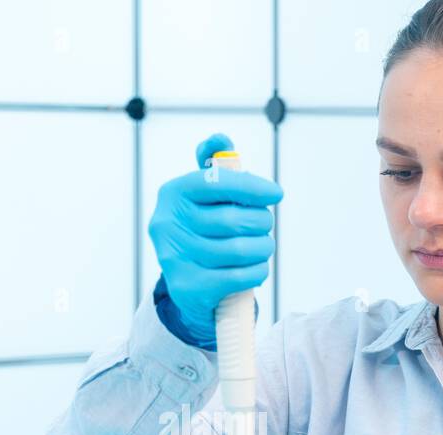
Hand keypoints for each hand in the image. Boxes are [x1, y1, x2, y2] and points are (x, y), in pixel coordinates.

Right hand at [147, 132, 283, 343]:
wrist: (189, 284)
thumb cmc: (204, 230)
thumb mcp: (206, 197)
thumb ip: (215, 166)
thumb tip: (220, 139)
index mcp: (173, 193)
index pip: (215, 182)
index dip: (251, 187)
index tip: (276, 194)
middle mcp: (167, 224)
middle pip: (231, 219)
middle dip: (260, 222)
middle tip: (265, 226)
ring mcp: (175, 258)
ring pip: (238, 249)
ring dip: (262, 248)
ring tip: (263, 246)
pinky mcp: (188, 287)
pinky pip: (238, 276)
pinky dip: (257, 271)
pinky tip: (258, 266)